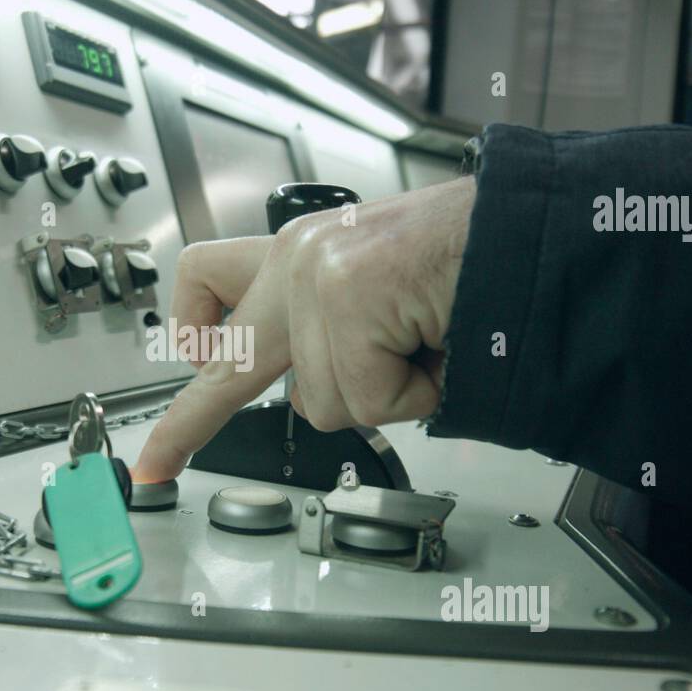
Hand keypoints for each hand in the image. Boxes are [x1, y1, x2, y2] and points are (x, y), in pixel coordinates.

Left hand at [133, 176, 475, 482]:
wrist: (535, 229)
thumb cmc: (473, 264)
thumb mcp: (384, 299)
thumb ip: (331, 336)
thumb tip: (305, 396)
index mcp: (304, 256)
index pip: (212, 284)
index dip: (189, 336)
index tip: (175, 371)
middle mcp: (300, 258)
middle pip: (226, 362)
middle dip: (189, 422)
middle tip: (156, 461)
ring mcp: (320, 275)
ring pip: (325, 402)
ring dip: (389, 393)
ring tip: (428, 343)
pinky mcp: (350, 294)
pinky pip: (369, 397)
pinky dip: (415, 392)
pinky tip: (436, 343)